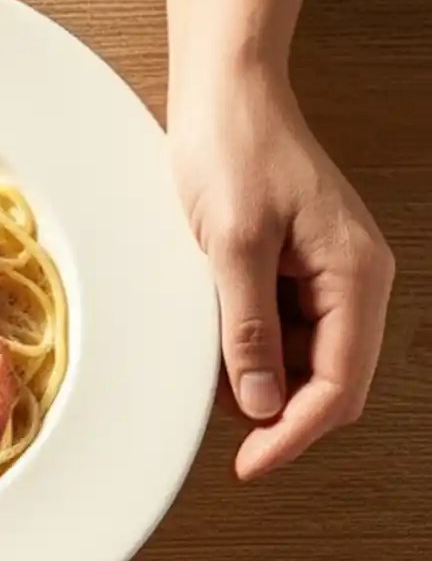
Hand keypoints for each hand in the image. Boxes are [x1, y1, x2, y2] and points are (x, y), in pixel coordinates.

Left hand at [169, 69, 394, 479]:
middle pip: (328, 380)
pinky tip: (212, 338)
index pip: (339, 385)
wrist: (223, 95)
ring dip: (259, 378)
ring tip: (206, 366)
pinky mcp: (295, 266)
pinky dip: (249, 345)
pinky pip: (282, 328)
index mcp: (355, 276)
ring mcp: (326, 273)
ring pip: (303, 360)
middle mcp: (353, 280)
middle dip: (278, 411)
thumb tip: (262, 403)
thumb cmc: (232, 153)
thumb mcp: (233, 246)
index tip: (248, 465)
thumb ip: (248, 328)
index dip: (293, 433)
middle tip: (218, 427)